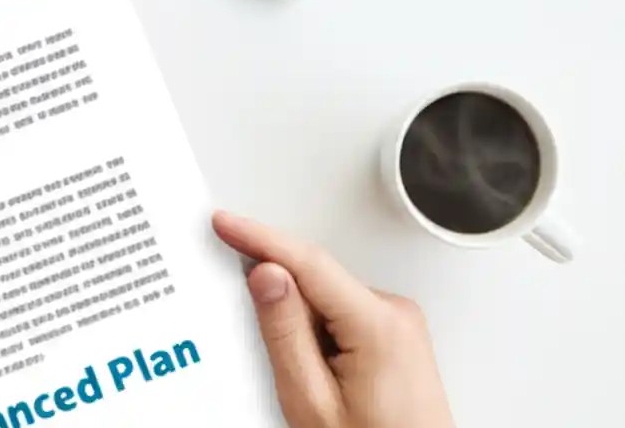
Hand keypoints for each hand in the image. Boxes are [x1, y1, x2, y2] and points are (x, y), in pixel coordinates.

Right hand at [212, 211, 453, 427]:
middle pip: (315, 281)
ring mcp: (398, 325)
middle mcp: (394, 315)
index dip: (259, 237)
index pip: (308, 262)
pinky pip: (341, 315)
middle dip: (276, 295)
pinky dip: (316, 332)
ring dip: (298, 323)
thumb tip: (267, 276)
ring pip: (325, 300)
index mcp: (378, 325)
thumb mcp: (312, 401)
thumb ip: (285, 334)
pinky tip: (315, 371)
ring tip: (303, 378)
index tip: (226, 223)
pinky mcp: (393, 336)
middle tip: (248, 324)